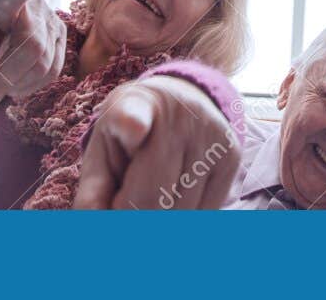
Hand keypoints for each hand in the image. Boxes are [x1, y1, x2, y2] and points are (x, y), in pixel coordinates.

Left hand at [72, 75, 239, 208]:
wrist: (178, 102)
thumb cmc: (129, 138)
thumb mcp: (104, 152)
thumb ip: (94, 189)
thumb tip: (94, 223)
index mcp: (134, 107)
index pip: (133, 115)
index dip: (131, 123)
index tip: (133, 127)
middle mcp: (178, 115)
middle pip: (153, 197)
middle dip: (134, 217)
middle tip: (125, 208)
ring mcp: (210, 133)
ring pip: (182, 211)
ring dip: (162, 220)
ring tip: (153, 196)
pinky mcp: (232, 154)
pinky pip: (207, 212)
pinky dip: (187, 218)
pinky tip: (177, 197)